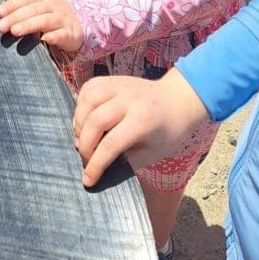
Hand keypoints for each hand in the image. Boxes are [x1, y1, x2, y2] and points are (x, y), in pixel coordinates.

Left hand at [0, 0, 83, 52]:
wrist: (83, 26)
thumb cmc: (54, 20)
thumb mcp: (40, 13)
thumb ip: (23, 14)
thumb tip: (0, 18)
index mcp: (45, 0)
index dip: (13, 4)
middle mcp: (55, 7)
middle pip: (35, 9)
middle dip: (16, 16)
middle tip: (0, 26)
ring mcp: (65, 20)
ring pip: (47, 20)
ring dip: (30, 24)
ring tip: (15, 31)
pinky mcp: (73, 34)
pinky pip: (64, 34)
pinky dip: (55, 36)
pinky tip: (46, 39)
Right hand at [73, 69, 209, 186]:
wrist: (180, 99)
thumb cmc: (169, 131)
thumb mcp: (153, 153)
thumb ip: (126, 161)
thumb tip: (99, 168)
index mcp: (143, 120)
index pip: (111, 144)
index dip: (96, 165)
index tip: (87, 181)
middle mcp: (129, 100)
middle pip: (95, 122)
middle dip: (84, 146)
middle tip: (85, 159)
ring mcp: (120, 85)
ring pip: (87, 101)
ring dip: (78, 123)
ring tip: (83, 138)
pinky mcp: (113, 79)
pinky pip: (88, 88)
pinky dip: (81, 105)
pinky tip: (85, 119)